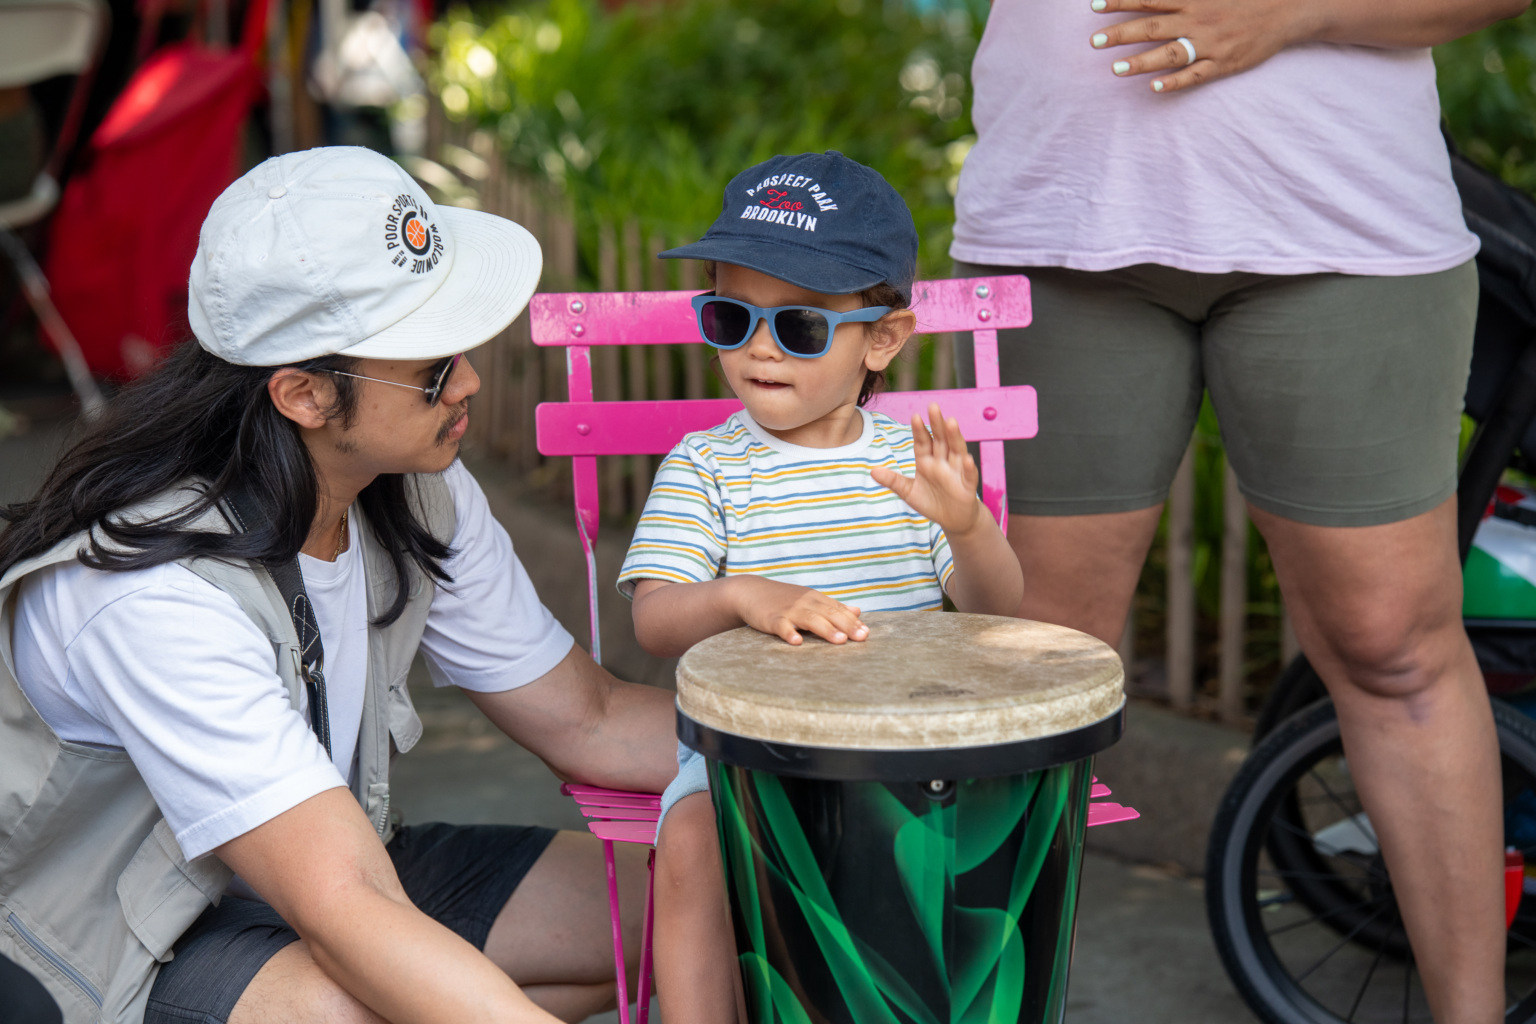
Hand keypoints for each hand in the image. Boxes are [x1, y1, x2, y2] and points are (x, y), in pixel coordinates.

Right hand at [729, 575, 867, 646]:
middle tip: (861, 637)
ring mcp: (788, 610)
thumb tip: (858, 611)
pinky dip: (789, 633)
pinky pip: (782, 626)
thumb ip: (833, 607)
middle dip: (846, 625)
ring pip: (810, 619)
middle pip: (829, 614)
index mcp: (815, 599)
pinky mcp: (772, 619)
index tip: (867, 633)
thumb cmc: (783, 599)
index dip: (853, 621)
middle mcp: (805, 602)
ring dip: (826, 629)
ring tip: (840, 640)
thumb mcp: (809, 600)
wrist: (751, 592)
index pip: (838, 609)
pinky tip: (797, 642)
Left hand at [872, 403, 984, 537]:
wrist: (954, 519)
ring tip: (951, 422)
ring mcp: (956, 471)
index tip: (914, 416)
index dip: (919, 430)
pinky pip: (968, 474)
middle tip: (933, 406)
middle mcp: (942, 462)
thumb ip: (893, 481)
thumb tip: (872, 471)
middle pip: (940, 439)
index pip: (923, 441)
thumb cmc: (932, 502)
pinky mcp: (967, 485)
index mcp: (927, 461)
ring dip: (954, 436)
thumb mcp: (909, 492)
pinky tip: (966, 458)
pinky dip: (968, 466)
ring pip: (956, 450)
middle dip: (937, 424)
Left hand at [1090, 0, 1305, 93]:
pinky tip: (1154, 87)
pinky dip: (1175, 81)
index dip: (1121, 1)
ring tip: (1115, 69)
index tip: (1094, 5)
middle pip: (1152, 27)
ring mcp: (1210, 44)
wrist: (1288, 10)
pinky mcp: (1223, 64)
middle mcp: (1198, 20)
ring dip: (1142, 62)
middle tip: (1094, 41)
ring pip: (1170, 53)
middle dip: (1121, 34)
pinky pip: (1196, 75)